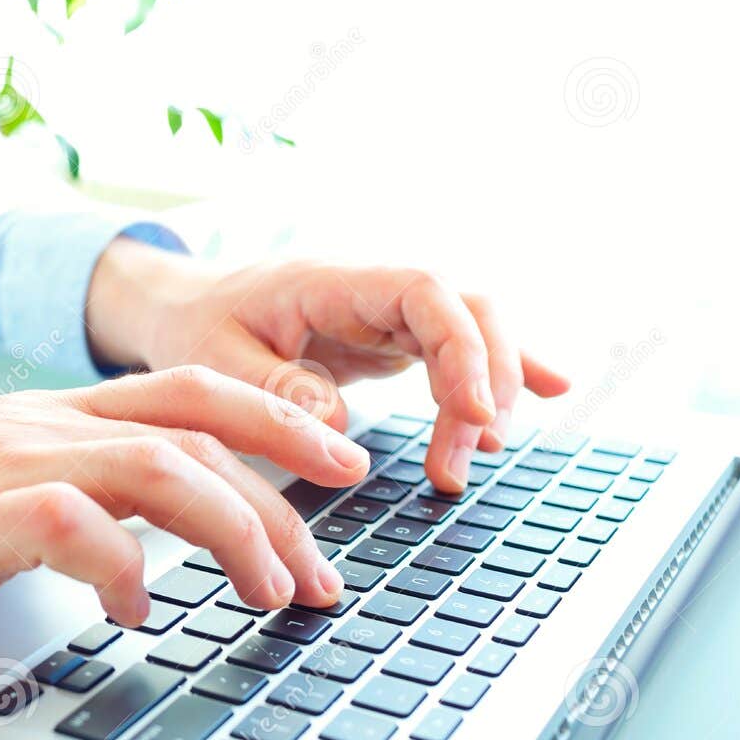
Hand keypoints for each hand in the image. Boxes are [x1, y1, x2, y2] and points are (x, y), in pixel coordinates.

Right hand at [0, 367, 367, 630]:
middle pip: (199, 433)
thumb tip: (127, 543)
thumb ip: (53, 492)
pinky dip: (121, 569)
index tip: (344, 462)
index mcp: (48, 416)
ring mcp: (2, 467)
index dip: (280, 421)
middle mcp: (39, 427)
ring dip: (234, 531)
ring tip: (272, 595)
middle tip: (327, 574)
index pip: (192, 395)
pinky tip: (137, 614)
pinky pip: (68, 528)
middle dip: (285, 499)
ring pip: (157, 470)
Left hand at [87, 240, 570, 492]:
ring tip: (473, 459)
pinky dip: (503, 369)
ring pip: (470, 332)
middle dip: (482, 384)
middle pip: (465, 311)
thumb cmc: (197, 329)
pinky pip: (458, 347)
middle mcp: (373, 286)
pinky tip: (552, 389)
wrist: (187, 309)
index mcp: (331, 279)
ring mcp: (388, 312)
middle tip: (464, 460)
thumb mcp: (212, 364)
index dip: (461, 350)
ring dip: (486, 392)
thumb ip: (275, 392)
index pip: (424, 292)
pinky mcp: (393, 338)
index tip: (474, 414)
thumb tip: (339, 430)